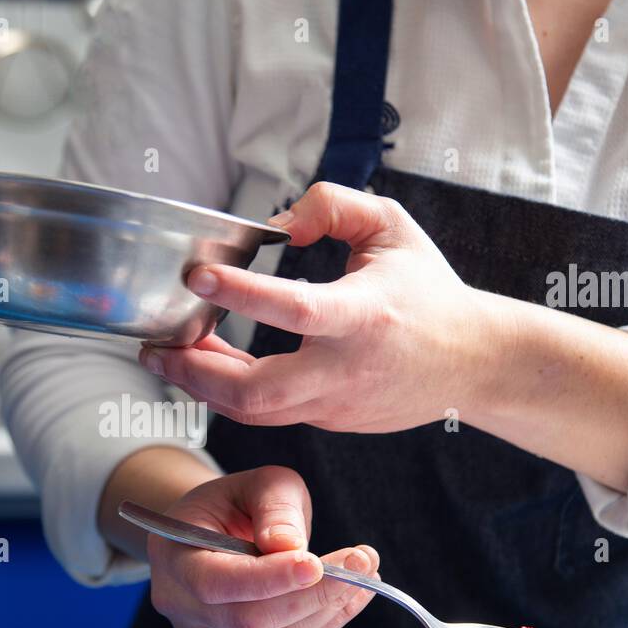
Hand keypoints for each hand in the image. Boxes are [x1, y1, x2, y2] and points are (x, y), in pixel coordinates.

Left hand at [139, 181, 627, 491]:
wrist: (474, 363)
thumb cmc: (428, 290)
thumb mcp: (391, 226)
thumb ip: (332, 205)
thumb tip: (275, 225)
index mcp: (365, 316)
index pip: (296, 309)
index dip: (242, 295)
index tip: (197, 276)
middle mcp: (346, 370)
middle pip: (257, 392)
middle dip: (196, 373)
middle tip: (154, 346)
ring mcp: (335, 404)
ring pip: (254, 412)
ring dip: (203, 385)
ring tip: (169, 353)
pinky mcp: (328, 421)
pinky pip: (269, 412)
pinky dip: (232, 392)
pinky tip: (206, 365)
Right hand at [145, 465, 378, 627]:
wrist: (216, 532)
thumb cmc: (237, 503)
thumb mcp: (257, 484)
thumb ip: (273, 506)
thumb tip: (289, 545)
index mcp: (173, 555)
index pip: (216, 582)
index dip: (267, 579)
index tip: (316, 563)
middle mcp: (179, 604)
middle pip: (247, 620)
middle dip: (312, 595)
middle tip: (362, 564)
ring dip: (325, 612)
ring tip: (365, 576)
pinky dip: (323, 626)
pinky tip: (350, 597)